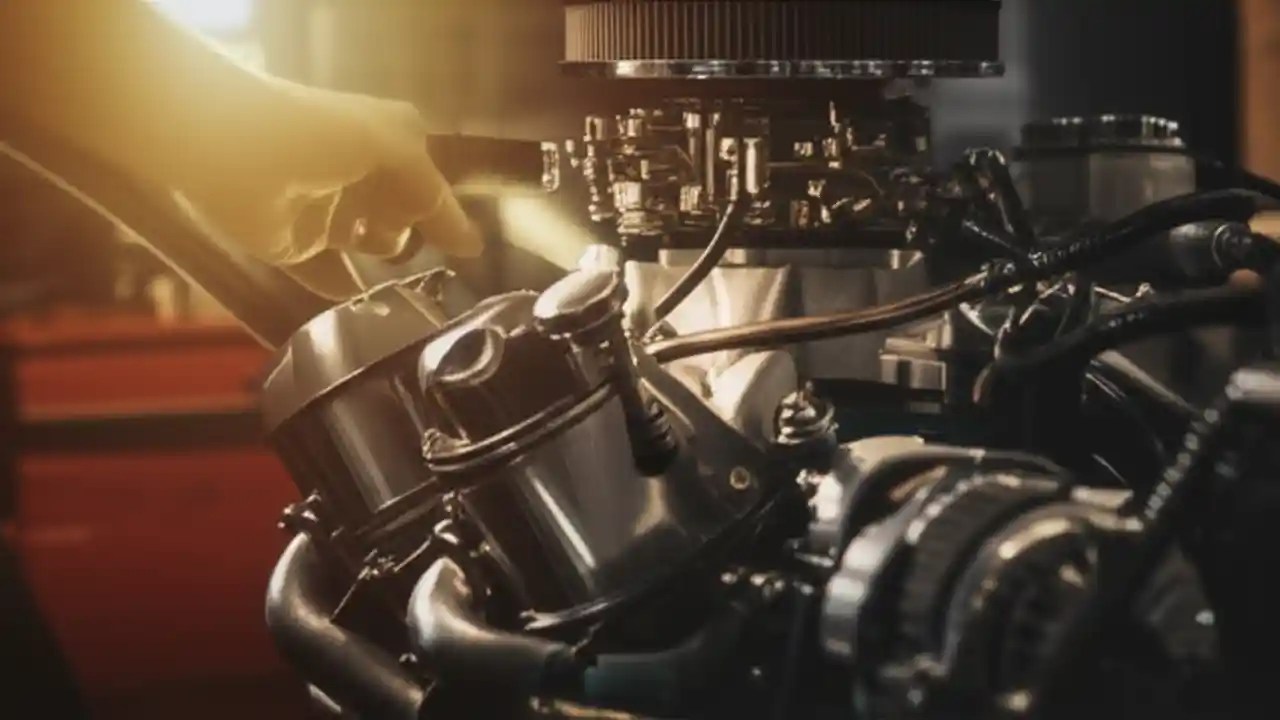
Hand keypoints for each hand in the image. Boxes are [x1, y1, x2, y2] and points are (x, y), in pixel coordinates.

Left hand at [178, 80, 481, 296]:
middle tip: (436, 269)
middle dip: (415, 236)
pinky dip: (345, 290)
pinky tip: (370, 310)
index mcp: (388, 141)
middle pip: (403, 217)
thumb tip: (472, 247)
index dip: (445, 213)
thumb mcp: (395, 149)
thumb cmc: (317, 133)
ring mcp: (329, 211)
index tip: (467, 251)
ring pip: (370, 246)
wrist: (225, 145)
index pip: (430, 184)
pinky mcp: (295, 245)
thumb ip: (435, 199)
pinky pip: (329, 277)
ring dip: (385, 266)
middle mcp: (361, 176)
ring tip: (409, 295)